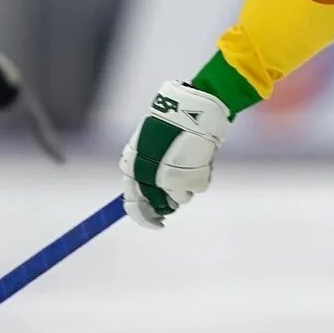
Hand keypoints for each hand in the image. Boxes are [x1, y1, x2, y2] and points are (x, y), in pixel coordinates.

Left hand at [119, 81, 229, 228]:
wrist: (192, 109)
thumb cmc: (170, 122)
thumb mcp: (149, 144)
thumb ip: (145, 169)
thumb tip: (147, 197)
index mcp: (133, 168)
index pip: (132, 203)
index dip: (144, 217)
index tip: (156, 222)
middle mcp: (149, 179)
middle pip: (158, 206)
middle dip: (167, 205)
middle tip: (176, 194)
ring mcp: (172, 182)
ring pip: (181, 199)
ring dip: (185, 186)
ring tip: (190, 162)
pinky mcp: (194, 181)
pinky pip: (198, 188)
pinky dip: (201, 177)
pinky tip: (201, 158)